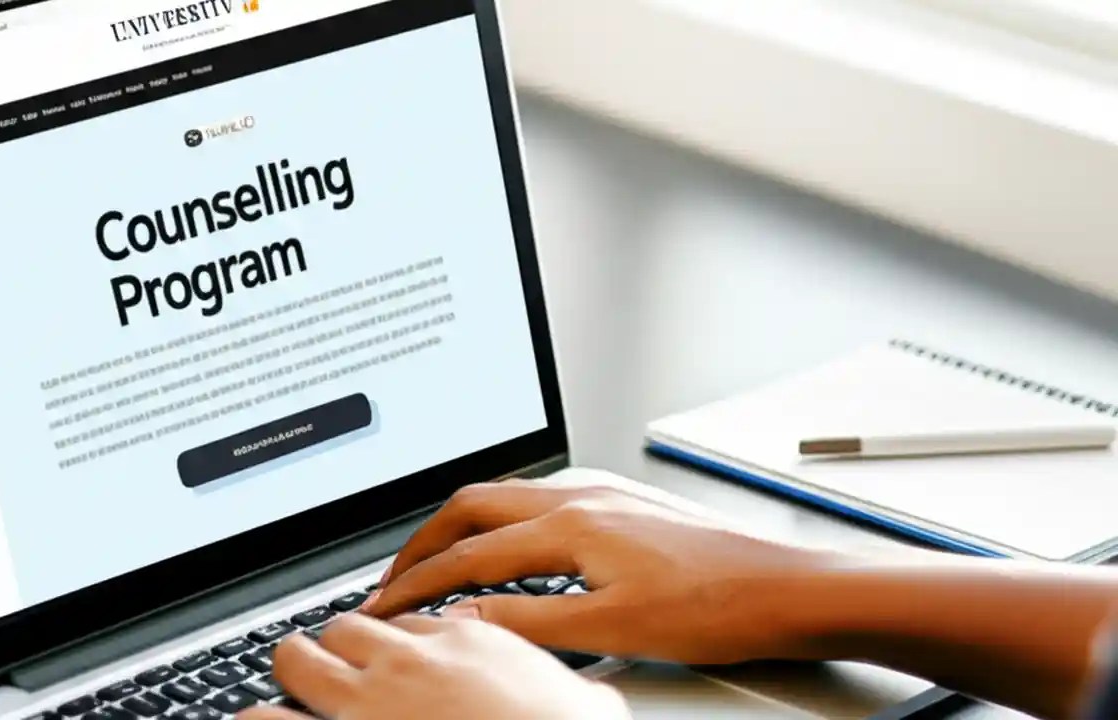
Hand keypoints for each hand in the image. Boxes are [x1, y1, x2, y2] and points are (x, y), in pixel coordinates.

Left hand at [236, 613, 629, 719]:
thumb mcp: (589, 702)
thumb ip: (571, 685)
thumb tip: (594, 696)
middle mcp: (409, 662)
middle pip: (350, 625)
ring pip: (299, 657)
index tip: (399, 657)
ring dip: (293, 668)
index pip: (416, 620)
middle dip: (340, 644)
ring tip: (291, 683)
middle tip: (339, 667)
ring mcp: (365, 702)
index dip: (401, 641)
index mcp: (469, 644)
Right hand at [365, 468, 837, 664]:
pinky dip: (504, 522)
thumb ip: (528, 622)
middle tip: (394, 576)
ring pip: (507, 497)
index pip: (467, 553)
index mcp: (571, 524)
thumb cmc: (718, 605)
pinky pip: (541, 500)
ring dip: (463, 526)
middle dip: (424, 540)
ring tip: (441, 560)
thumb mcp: (612, 628)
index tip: (384, 604)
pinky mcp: (623, 503)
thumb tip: (461, 619)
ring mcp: (604, 494)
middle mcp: (581, 496)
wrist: (787, 588)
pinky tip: (513, 547)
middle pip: (474, 504)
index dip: (415, 583)